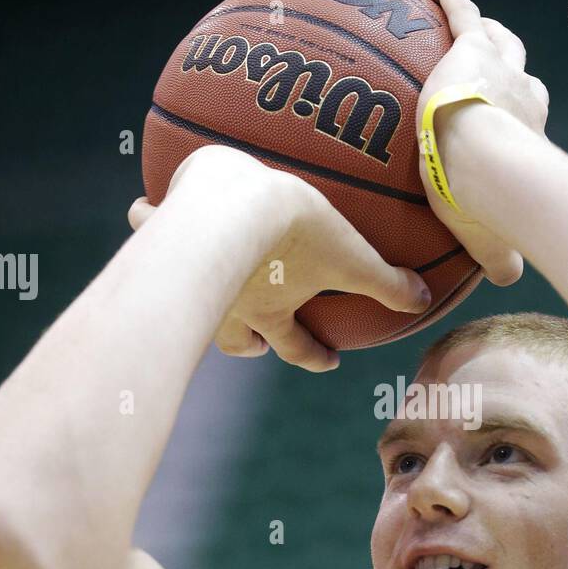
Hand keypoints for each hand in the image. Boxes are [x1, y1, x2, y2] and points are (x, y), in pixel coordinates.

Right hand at [128, 145, 431, 371]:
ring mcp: (188, 274)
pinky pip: (147, 226)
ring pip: (186, 290)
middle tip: (252, 339)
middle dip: (244, 341)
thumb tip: (423, 300)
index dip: (313, 356)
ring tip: (189, 270)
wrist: (227, 206)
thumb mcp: (351, 256)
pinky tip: (144, 206)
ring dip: (190, 286)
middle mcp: (227, 304)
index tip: (327, 361)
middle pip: (234, 337)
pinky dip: (147, 220)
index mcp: (272, 312)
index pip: (295, 346)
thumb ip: (386, 281)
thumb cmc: (292, 234)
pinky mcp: (158, 231)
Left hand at [416, 0, 549, 284]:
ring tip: (458, 19)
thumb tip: (510, 282)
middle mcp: (524, 93)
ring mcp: (498, 66)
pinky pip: (460, 10)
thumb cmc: (494, 207)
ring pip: (495, 37)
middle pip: (517, 66)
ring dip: (480, 28)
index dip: (516, 109)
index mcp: (530, 132)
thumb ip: (501, 256)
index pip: (526, 113)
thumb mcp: (497, 236)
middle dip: (506, 60)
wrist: (486, 167)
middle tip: (485, 60)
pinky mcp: (468, 48)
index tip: (503, 113)